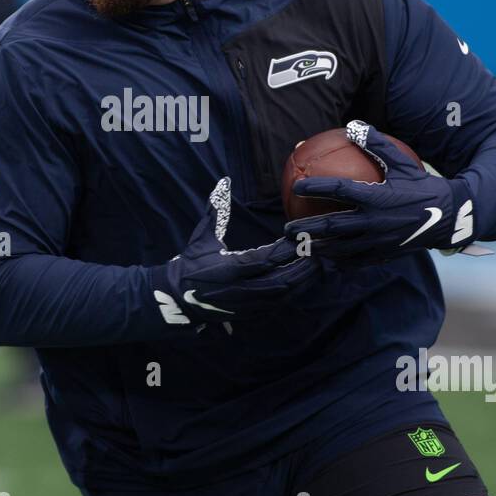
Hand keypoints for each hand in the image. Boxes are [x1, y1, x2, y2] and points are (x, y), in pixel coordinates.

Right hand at [150, 177, 320, 330]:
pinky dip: (293, 293)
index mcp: (228, 269)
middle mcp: (240, 289)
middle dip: (302, 268)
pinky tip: (304, 282)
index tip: (302, 239)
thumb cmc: (190, 265)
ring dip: (302, 281)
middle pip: (280, 281)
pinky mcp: (249, 313)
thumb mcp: (202, 238)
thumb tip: (224, 182)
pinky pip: (278, 305)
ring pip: (282, 295)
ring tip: (318, 266)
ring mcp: (246, 304)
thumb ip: (215, 212)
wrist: (177, 298)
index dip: (286, 251)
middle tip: (319, 253)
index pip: (264, 260)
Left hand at [284, 121, 475, 261]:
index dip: (316, 186)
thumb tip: (354, 125)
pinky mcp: (384, 255)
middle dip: (308, 228)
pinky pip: (356, 261)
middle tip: (289, 228)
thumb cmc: (423, 186)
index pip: (339, 190)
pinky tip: (326, 259)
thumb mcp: (403, 163)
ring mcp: (379, 241)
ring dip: (318, 248)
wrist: (450, 217)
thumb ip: (377, 145)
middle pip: (333, 226)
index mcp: (377, 197)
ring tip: (302, 247)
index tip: (298, 185)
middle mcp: (375, 221)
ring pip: (341, 249)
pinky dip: (338, 261)